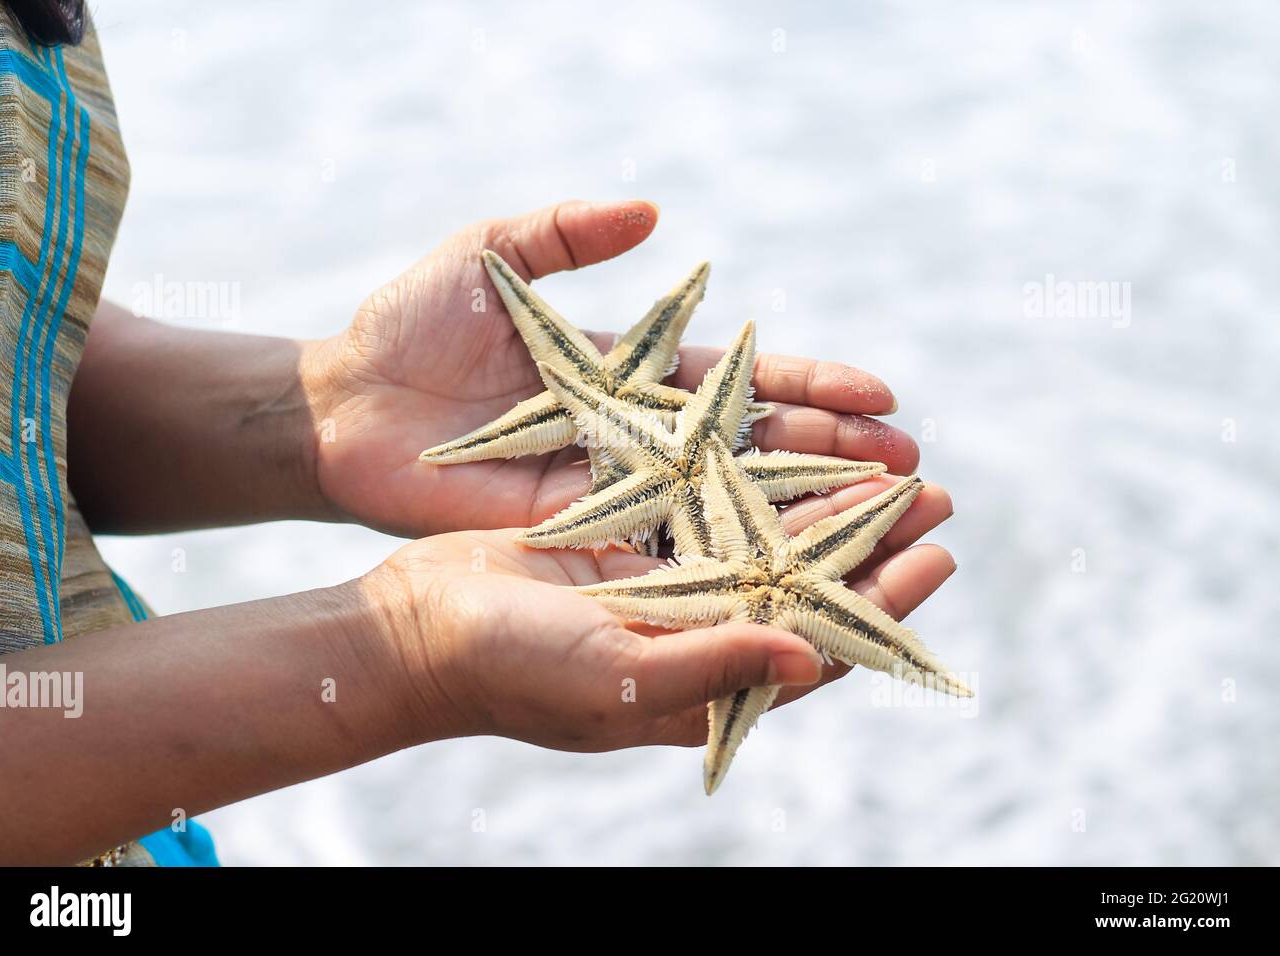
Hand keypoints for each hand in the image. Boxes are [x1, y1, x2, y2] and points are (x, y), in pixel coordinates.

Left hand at [304, 200, 919, 536]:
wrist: (343, 405)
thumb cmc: (411, 324)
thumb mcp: (491, 256)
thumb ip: (566, 233)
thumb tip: (655, 213)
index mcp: (631, 371)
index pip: (742, 380)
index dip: (813, 387)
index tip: (883, 395)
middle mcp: (635, 437)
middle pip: (753, 449)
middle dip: (832, 459)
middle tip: (910, 472)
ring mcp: (609, 491)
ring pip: (720, 507)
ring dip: (796, 518)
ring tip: (874, 526)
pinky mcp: (572, 534)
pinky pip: (656, 549)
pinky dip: (717, 562)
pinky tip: (780, 577)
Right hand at [364, 476, 953, 751]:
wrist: (418, 626)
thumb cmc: (511, 669)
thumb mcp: (615, 675)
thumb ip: (712, 666)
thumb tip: (813, 658)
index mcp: (706, 684)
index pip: (819, 647)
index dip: (884, 605)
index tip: (936, 554)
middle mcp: (698, 635)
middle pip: (808, 586)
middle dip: (872, 541)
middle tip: (933, 492)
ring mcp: (665, 585)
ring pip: (769, 540)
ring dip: (825, 503)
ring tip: (884, 462)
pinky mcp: (630, 540)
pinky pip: (713, 505)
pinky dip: (755, 477)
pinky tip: (792, 444)